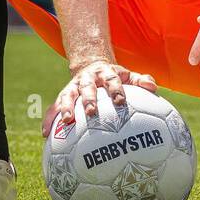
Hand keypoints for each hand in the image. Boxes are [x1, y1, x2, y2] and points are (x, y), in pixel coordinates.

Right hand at [42, 59, 156, 136]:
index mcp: (105, 73)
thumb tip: (154, 87)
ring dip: (65, 108)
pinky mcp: (63, 95)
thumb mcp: (128, 75)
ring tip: (65, 122)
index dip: (116, 90)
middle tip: (91, 112)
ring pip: (67, 96)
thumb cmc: (114, 77)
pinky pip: (53, 107)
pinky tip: (46, 134)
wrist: (91, 65)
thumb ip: (141, 81)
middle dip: (88, 99)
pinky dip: (49, 119)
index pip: (112, 80)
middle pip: (87, 88)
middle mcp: (87, 79)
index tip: (120, 102)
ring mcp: (73, 86)